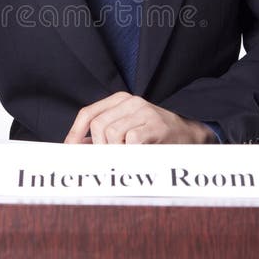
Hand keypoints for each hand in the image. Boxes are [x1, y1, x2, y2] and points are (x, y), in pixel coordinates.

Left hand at [64, 92, 217, 144]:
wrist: (189, 136)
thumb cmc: (154, 136)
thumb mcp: (127, 128)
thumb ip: (103, 134)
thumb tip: (77, 146)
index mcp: (120, 100)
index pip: (88, 113)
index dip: (75, 132)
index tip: (69, 149)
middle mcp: (131, 101)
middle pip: (98, 125)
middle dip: (98, 147)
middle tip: (108, 159)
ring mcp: (144, 111)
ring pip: (112, 134)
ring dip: (115, 151)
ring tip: (127, 156)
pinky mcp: (156, 125)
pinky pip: (130, 141)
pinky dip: (130, 153)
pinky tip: (139, 155)